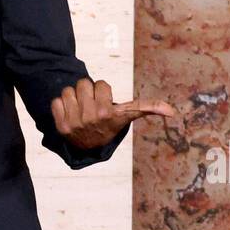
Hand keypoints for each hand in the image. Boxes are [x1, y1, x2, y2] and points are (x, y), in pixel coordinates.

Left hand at [52, 78, 176, 149]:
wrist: (89, 146)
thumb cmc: (109, 124)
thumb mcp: (128, 115)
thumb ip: (149, 108)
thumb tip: (173, 111)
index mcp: (108, 113)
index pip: (101, 84)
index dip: (102, 91)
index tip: (105, 103)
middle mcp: (91, 118)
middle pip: (83, 83)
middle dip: (87, 91)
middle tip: (90, 104)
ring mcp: (74, 123)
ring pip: (68, 91)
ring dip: (73, 97)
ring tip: (80, 109)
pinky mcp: (60, 125)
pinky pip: (56, 101)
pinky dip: (61, 106)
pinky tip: (69, 114)